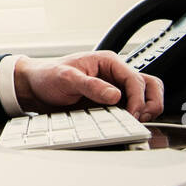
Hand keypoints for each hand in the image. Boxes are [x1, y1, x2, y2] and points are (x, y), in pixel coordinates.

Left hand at [14, 51, 164, 121]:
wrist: (35, 87)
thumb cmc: (47, 76)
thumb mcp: (65, 78)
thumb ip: (90, 85)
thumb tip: (115, 95)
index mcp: (108, 62)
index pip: (135, 79)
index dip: (137, 98)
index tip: (132, 114)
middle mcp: (115, 73)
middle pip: (149, 85)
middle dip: (150, 102)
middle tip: (139, 118)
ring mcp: (115, 88)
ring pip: (146, 95)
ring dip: (148, 108)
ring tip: (137, 121)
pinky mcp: (111, 101)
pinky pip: (132, 107)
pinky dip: (137, 115)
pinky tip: (128, 123)